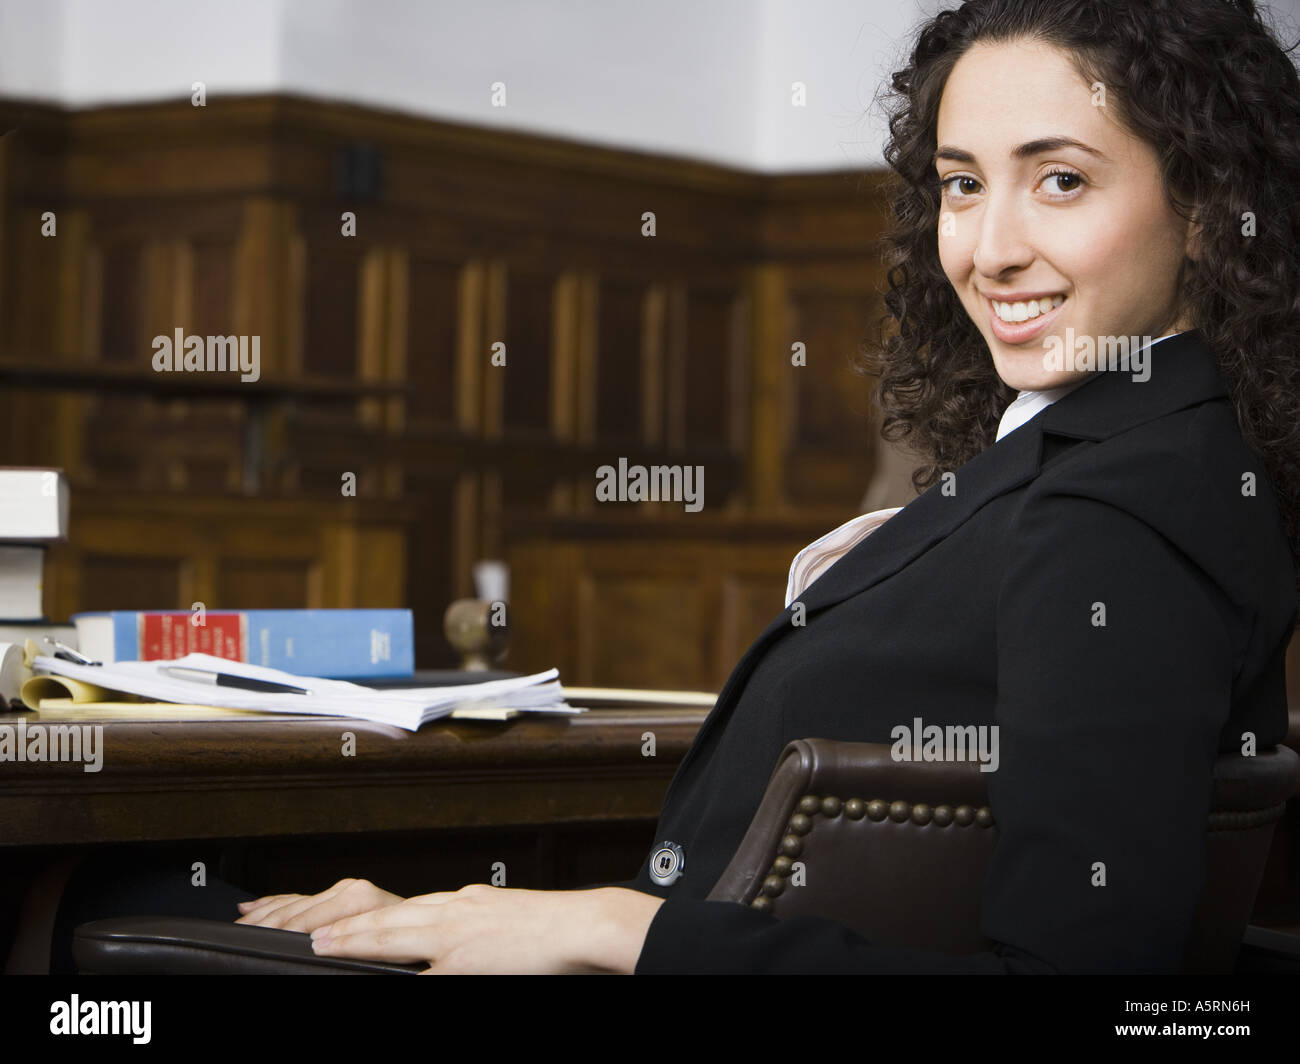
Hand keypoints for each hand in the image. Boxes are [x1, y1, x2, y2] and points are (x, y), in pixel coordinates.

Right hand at [235, 877, 404, 932]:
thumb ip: (351, 942)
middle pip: (298, 909)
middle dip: (268, 923)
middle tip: (241, 935)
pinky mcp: (343, 894)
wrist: (434, 929)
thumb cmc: (412, 941)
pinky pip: (302, 897)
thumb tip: (319, 943)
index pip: (310, 920)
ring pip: (296, 902)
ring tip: (241, 924)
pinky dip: (276, 902)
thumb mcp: (385, 949)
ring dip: (266, 914)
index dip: (285, 933)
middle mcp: (353, 891)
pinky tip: (255, 905)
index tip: (262, 943)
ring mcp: (347, 890)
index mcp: (362, 902)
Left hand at [310, 883, 664, 973]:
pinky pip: (424, 973)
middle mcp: (457, 912)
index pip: (408, 910)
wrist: (584, 925)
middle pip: (392, 918)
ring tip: (325, 944)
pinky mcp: (468, 963)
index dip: (372, 918)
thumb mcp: (505, 919)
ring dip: (356, 940)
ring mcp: (459, 937)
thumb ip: (476, 926)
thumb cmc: (555, 926)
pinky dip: (397, 974)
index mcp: (467, 903)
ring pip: (396, 935)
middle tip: (315, 932)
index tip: (345, 922)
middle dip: (350, 926)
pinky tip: (374, 977)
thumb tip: (460, 942)